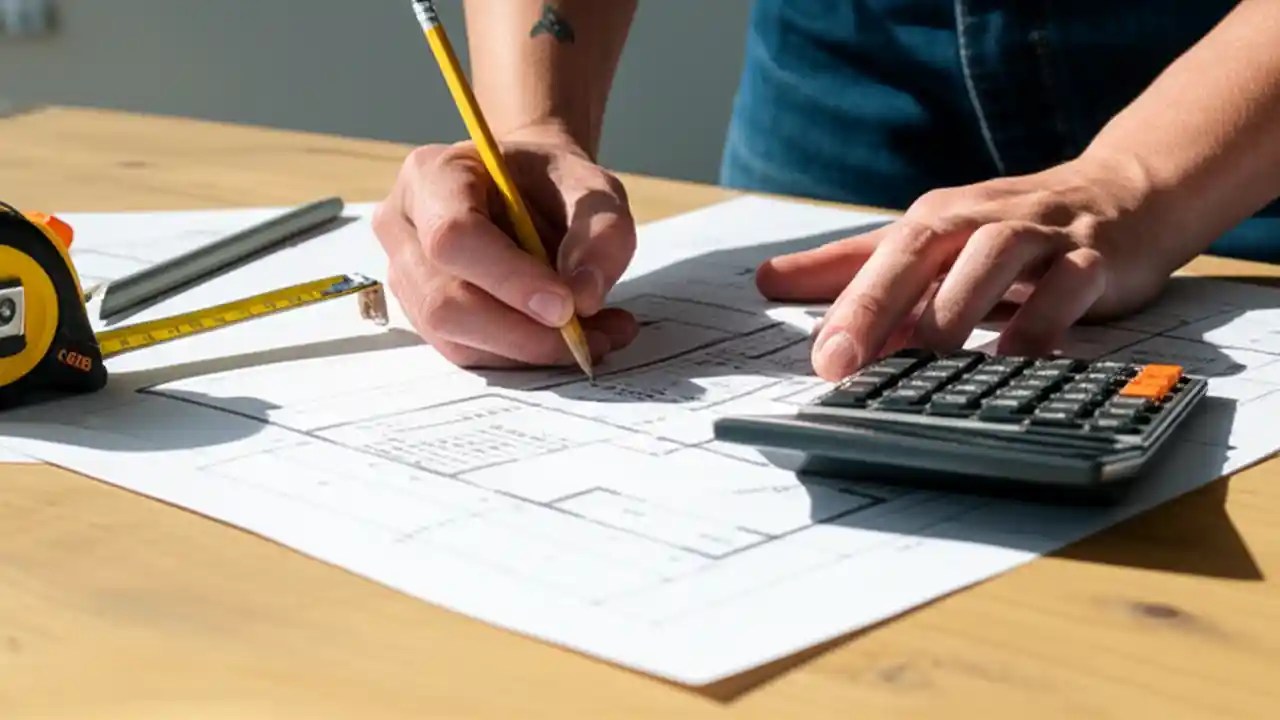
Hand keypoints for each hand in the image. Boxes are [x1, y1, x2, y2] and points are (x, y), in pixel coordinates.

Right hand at [372, 123, 638, 367]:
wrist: (530, 187)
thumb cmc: (552, 180)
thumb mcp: (593, 187)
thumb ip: (600, 232)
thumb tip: (584, 299)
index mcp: (433, 176)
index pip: (453, 236)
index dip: (509, 279)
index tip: (567, 307)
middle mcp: (404, 228)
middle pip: (443, 302)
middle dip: (522, 333)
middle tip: (590, 337)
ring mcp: (406, 277)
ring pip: (454, 338)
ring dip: (529, 351)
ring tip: (595, 338)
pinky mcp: (424, 315)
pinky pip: (467, 353)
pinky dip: (522, 357)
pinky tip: (567, 341)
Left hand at [756, 153, 1182, 380]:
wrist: (1122, 193)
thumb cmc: (1007, 228)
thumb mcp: (926, 241)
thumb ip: (851, 265)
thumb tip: (767, 280)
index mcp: (934, 220)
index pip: (879, 257)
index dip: (844, 305)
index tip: (819, 359)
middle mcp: (979, 220)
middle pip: (921, 249)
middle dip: (877, 303)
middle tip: (844, 361)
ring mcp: (1038, 236)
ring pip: (994, 258)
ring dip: (958, 306)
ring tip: (927, 357)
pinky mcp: (1093, 259)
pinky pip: (1068, 287)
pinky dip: (1043, 321)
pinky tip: (1017, 359)